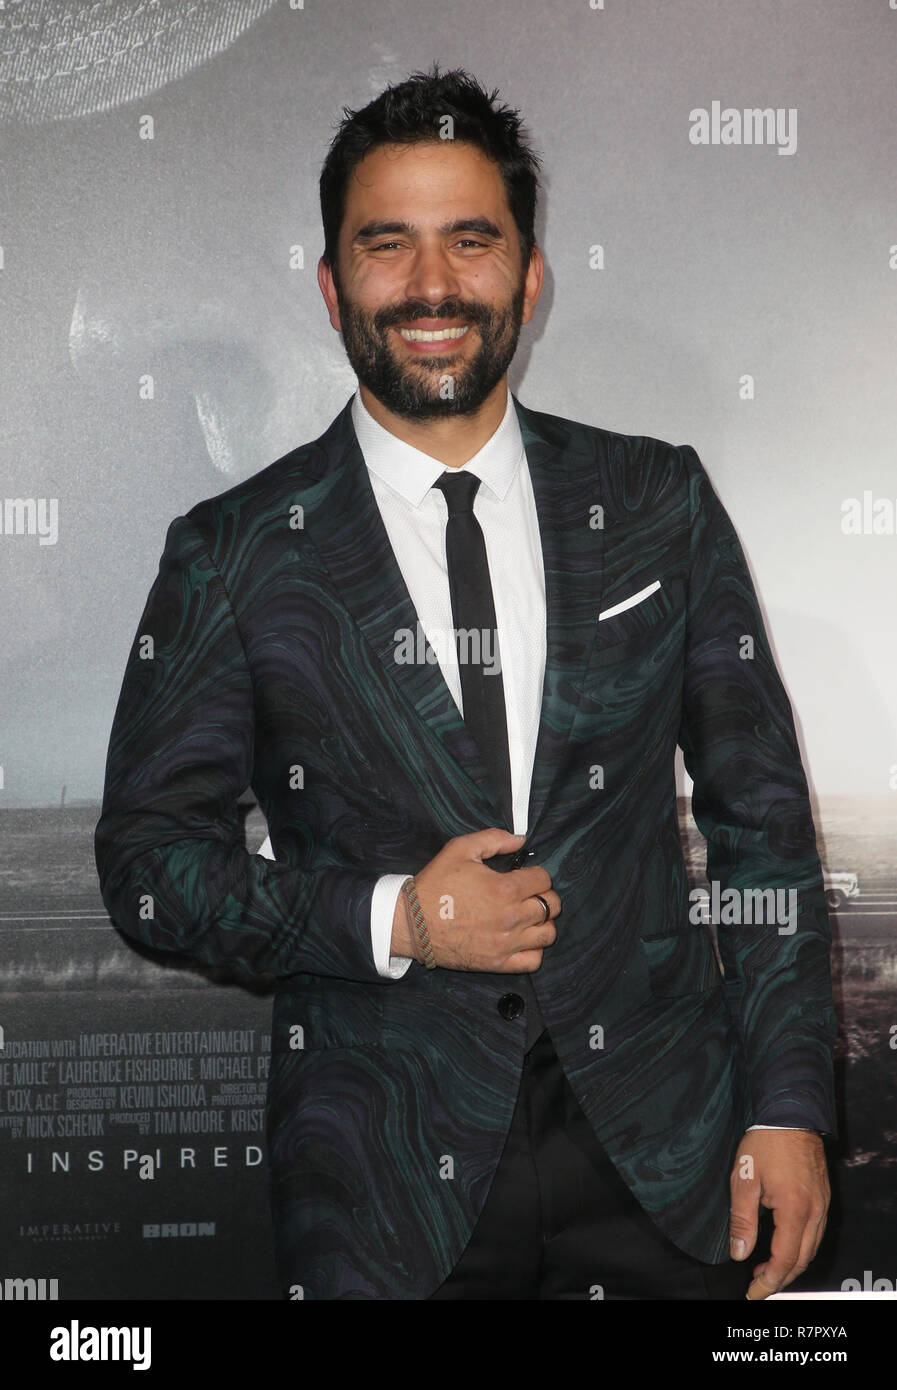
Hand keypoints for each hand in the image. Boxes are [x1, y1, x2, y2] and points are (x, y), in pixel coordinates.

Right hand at [391, 829, 559, 971]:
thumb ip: (494, 839)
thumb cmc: (435, 885)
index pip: (544, 879)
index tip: (524, 876)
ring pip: (548, 934)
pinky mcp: (498, 963)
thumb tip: (520, 840)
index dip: (536, 873)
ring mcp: (506, 943)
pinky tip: (521, 939)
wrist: (412, 923)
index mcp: (505, 889)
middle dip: (543, 895)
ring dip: (542, 922)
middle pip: (551, 906)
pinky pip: (534, 961)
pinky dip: (534, 950)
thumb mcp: (460, 849)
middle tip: (528, 894)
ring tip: (527, 916)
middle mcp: (511, 918)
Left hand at [729, 1129, 829, 1298]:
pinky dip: (800, 1247)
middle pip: (801, 1260)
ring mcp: (822, 1205)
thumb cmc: (766, 1142)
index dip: (768, 1282)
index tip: (752, 1292)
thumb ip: (742, 1220)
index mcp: (795, 1210)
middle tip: (757, 1285)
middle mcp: (814, 1212)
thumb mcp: (744, 1180)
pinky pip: (815, 1232)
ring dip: (790, 1264)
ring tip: (766, 1269)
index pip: (785, 1260)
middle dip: (780, 1278)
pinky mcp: (822, 1197)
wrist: (790, 1113)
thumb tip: (739, 1252)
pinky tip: (783, 1245)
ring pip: (811, 1248)